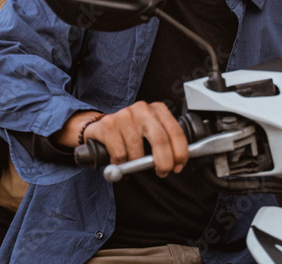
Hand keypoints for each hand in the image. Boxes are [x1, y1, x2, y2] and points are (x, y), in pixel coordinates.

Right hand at [61, 102, 188, 177]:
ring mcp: (124, 116)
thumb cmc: (131, 133)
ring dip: (136, 164)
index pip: (176, 131)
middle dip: (164, 162)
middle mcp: (142, 109)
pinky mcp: (108, 125)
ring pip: (137, 151)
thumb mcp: (151, 131)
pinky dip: (120, 163)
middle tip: (162, 172)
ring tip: (131, 161)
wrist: (101, 127)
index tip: (178, 165)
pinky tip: (118, 158)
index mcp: (157, 109)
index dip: (180, 152)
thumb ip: (166, 142)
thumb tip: (178, 161)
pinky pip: (120, 154)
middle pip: (160, 139)